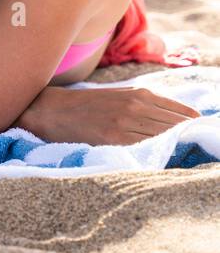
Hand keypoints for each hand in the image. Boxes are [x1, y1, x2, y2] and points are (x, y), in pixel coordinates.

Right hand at [17, 84, 199, 145]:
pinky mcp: (113, 139)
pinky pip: (145, 147)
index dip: (194, 125)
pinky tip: (162, 157)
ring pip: (164, 137)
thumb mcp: (118, 96)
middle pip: (177, 126)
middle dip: (189, 136)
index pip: (181, 114)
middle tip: (198, 145)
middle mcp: (136, 107)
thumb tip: (177, 117)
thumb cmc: (84, 105)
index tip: (203, 132)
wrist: (49, 109)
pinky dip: (157, 152)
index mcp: (139, 95)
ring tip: (185, 154)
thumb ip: (144, 104)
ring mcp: (126, 124)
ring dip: (177, 146)